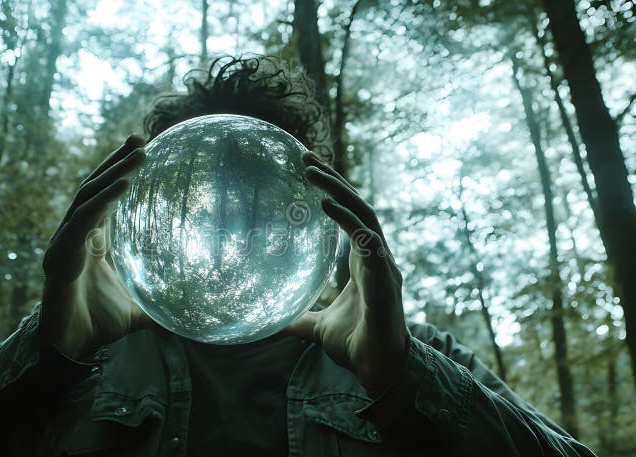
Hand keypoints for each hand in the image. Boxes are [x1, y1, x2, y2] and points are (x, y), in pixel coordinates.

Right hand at [41, 135, 155, 359]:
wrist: (70, 352)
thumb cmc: (99, 327)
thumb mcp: (142, 311)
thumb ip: (165, 305)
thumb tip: (200, 312)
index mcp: (93, 241)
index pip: (106, 197)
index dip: (121, 173)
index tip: (145, 150)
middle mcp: (77, 236)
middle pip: (95, 187)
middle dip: (116, 161)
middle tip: (140, 135)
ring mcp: (65, 244)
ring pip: (87, 197)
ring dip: (113, 172)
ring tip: (139, 152)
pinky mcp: (58, 257)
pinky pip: (81, 222)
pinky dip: (102, 201)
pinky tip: (124, 186)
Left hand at [284, 152, 409, 390]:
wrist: (379, 371)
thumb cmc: (357, 345)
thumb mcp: (317, 328)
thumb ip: (298, 319)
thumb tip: (270, 322)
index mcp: (364, 262)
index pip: (349, 216)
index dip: (333, 191)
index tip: (309, 169)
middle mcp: (377, 257)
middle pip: (357, 206)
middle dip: (333, 180)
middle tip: (305, 157)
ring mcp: (384, 266)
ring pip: (365, 216)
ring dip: (339, 192)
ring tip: (313, 172)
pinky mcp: (386, 280)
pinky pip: (369, 243)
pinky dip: (349, 222)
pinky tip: (327, 206)